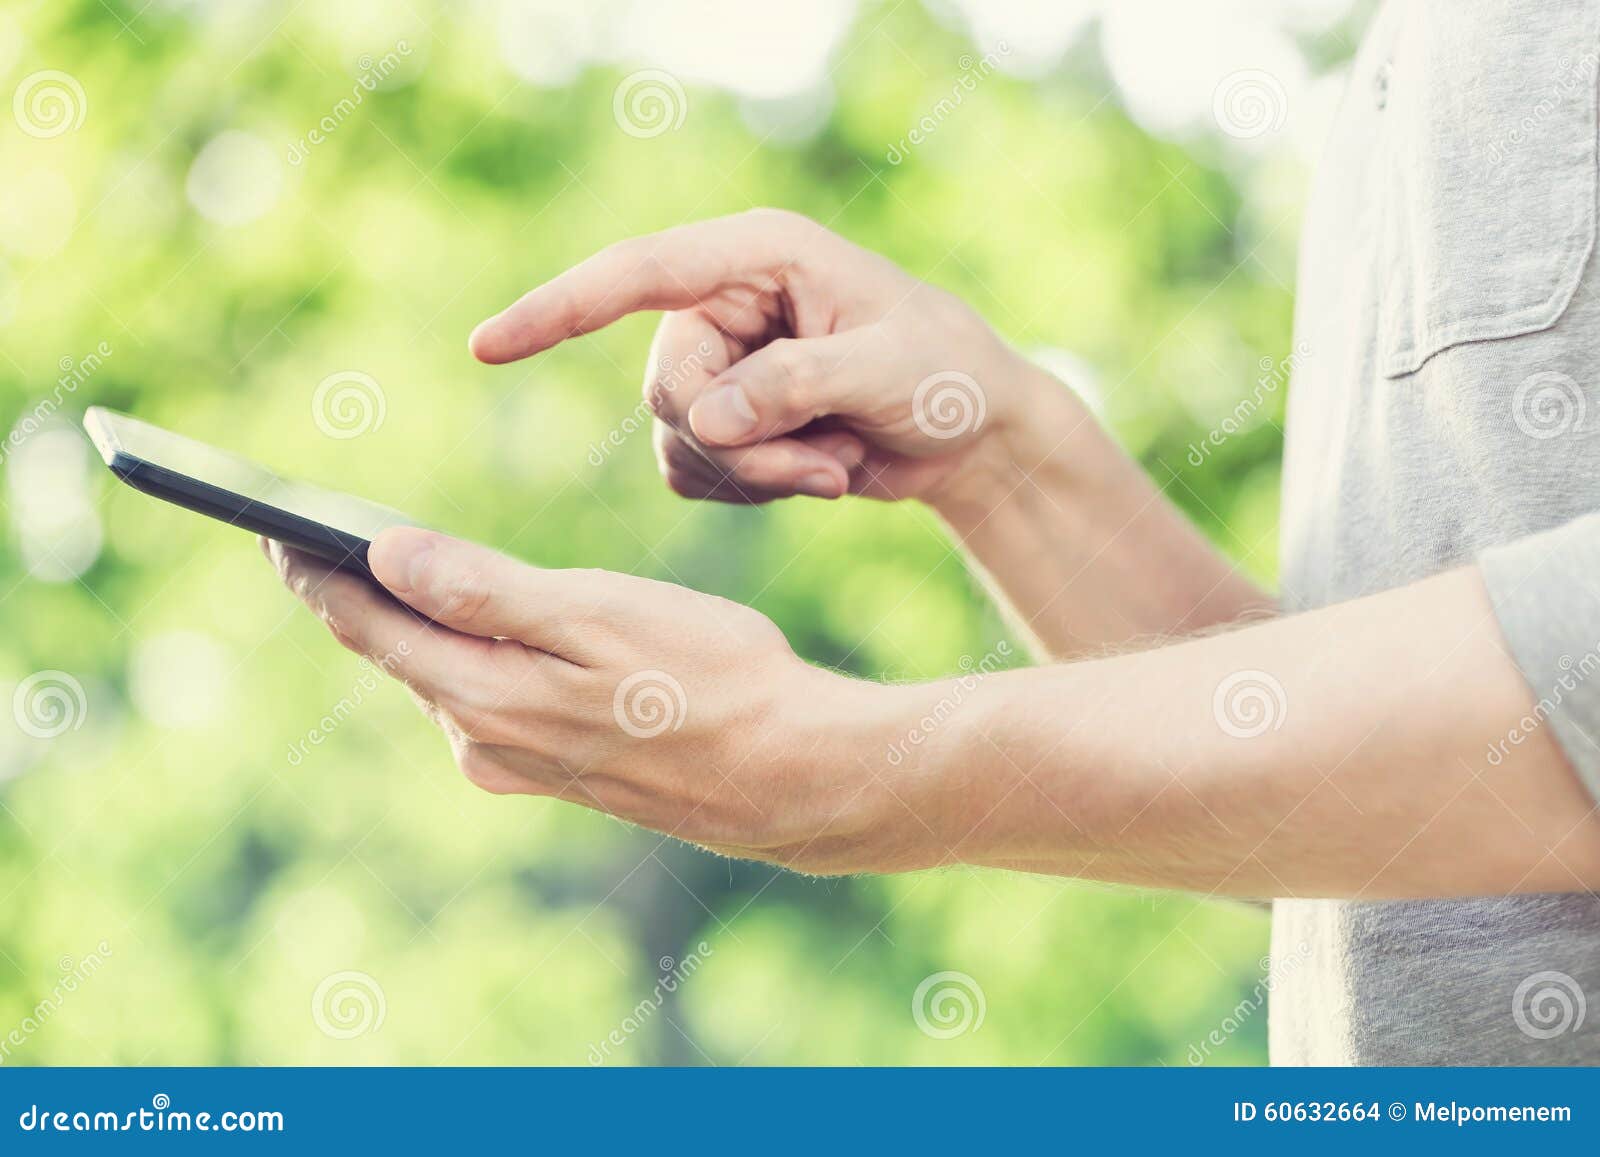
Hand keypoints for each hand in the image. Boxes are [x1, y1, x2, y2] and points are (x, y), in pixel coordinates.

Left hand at [264, 528, 924, 872]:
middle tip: (312, 544)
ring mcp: (521, 762)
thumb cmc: (708, 679)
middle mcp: (486, 739)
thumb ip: (485, 590)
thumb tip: (385, 556)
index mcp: (484, 695)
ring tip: (390, 577)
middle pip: (400, 653)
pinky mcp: (557, 770)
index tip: (273, 528)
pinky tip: (487, 637)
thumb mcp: (597, 616)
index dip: (317, 573)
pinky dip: (471, 659)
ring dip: (417, 628)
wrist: (788, 773)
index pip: (370, 625)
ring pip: (446, 679)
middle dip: (358, 597)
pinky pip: (489, 703)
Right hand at [468, 208, 1075, 506]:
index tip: (487, 347)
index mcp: (757, 257)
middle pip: (666, 388)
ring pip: (680, 441)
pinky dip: (757, 490)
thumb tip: (705, 419)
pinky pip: (696, 474)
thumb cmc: (944, 373)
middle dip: (743, 441)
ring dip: (761, 472)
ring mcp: (722, 366)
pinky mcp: (728, 424)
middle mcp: (725, 306)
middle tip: (825, 454)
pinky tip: (822, 472)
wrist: (970, 432)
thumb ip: (795, 386)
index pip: (637, 274)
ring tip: (836, 459)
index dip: (559, 309)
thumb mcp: (886, 370)